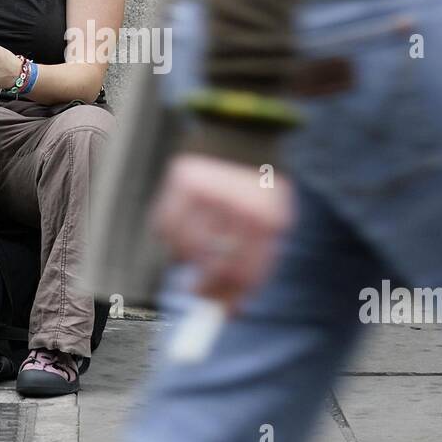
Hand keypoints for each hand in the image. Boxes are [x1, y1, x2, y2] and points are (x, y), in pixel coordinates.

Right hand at [151, 153, 294, 313]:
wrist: (244, 128)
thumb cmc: (260, 181)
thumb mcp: (276, 215)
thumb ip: (259, 259)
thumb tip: (232, 307)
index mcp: (268, 220)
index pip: (248, 275)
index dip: (233, 299)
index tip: (224, 313)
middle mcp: (238, 208)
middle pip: (214, 267)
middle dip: (205, 287)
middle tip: (198, 292)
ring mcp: (208, 193)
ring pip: (185, 250)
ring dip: (186, 258)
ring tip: (193, 251)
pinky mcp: (182, 180)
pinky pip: (165, 226)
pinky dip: (170, 236)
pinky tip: (180, 229)